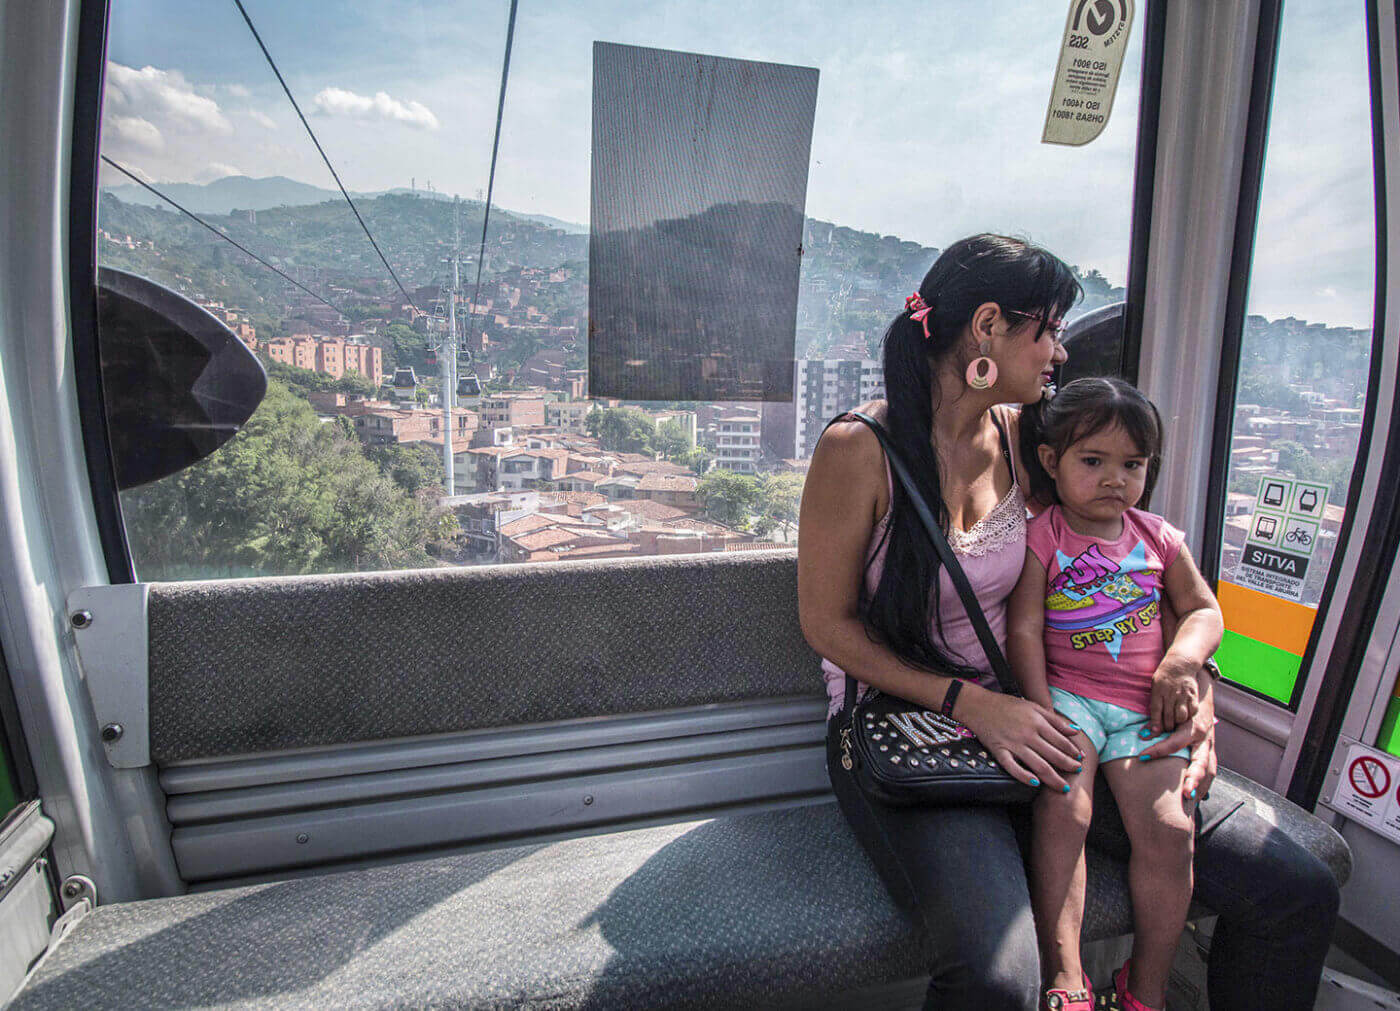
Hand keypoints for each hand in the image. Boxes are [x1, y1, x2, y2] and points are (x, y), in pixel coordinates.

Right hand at [957, 686, 1083, 791]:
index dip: (1073, 751)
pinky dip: (1024, 776)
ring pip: (1038, 765)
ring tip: (1063, 787)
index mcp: (1037, 722)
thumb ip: (1055, 720)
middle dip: (1068, 766)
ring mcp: (1013, 744)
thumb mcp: (1033, 706)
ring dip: (1053, 778)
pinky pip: (1013, 767)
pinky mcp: (999, 751)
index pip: (1061, 741)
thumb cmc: (1007, 705)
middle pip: (1053, 755)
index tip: (1081, 759)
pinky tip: (1035, 784)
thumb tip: (1076, 731)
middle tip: (1077, 773)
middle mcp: (1027, 734)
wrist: (978, 705)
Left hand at [1141, 695, 1216, 799]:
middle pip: (1201, 762)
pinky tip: (1197, 795)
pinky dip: (1205, 783)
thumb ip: (1158, 721)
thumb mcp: (1171, 710)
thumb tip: (1142, 734)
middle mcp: (1204, 739)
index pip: (1174, 743)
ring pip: (1209, 769)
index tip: (1142, 757)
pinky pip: (1211, 770)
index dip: (1158, 750)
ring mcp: (1210, 746)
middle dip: (1194, 779)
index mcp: (1193, 728)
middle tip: (1186, 793)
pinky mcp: (1211, 751)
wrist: (1200, 695)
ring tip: (1191, 800)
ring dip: (1201, 785)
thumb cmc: (1182, 704)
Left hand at [1148, 654, 1199, 732]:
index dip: (1155, 723)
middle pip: (1169, 717)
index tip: (1155, 732)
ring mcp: (1183, 696)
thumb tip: (1151, 720)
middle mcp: (1171, 695)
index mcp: (1158, 692)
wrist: (1180, 664)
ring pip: (1181, 717)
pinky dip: (1189, 717)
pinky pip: (1192, 712)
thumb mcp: (1154, 686)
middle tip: (1167, 730)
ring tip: (1175, 724)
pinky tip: (1186, 717)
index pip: (1156, 711)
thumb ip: (1154, 702)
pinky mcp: (1193, 696)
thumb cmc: (1164, 677)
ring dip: (1177, 723)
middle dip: (1167, 727)